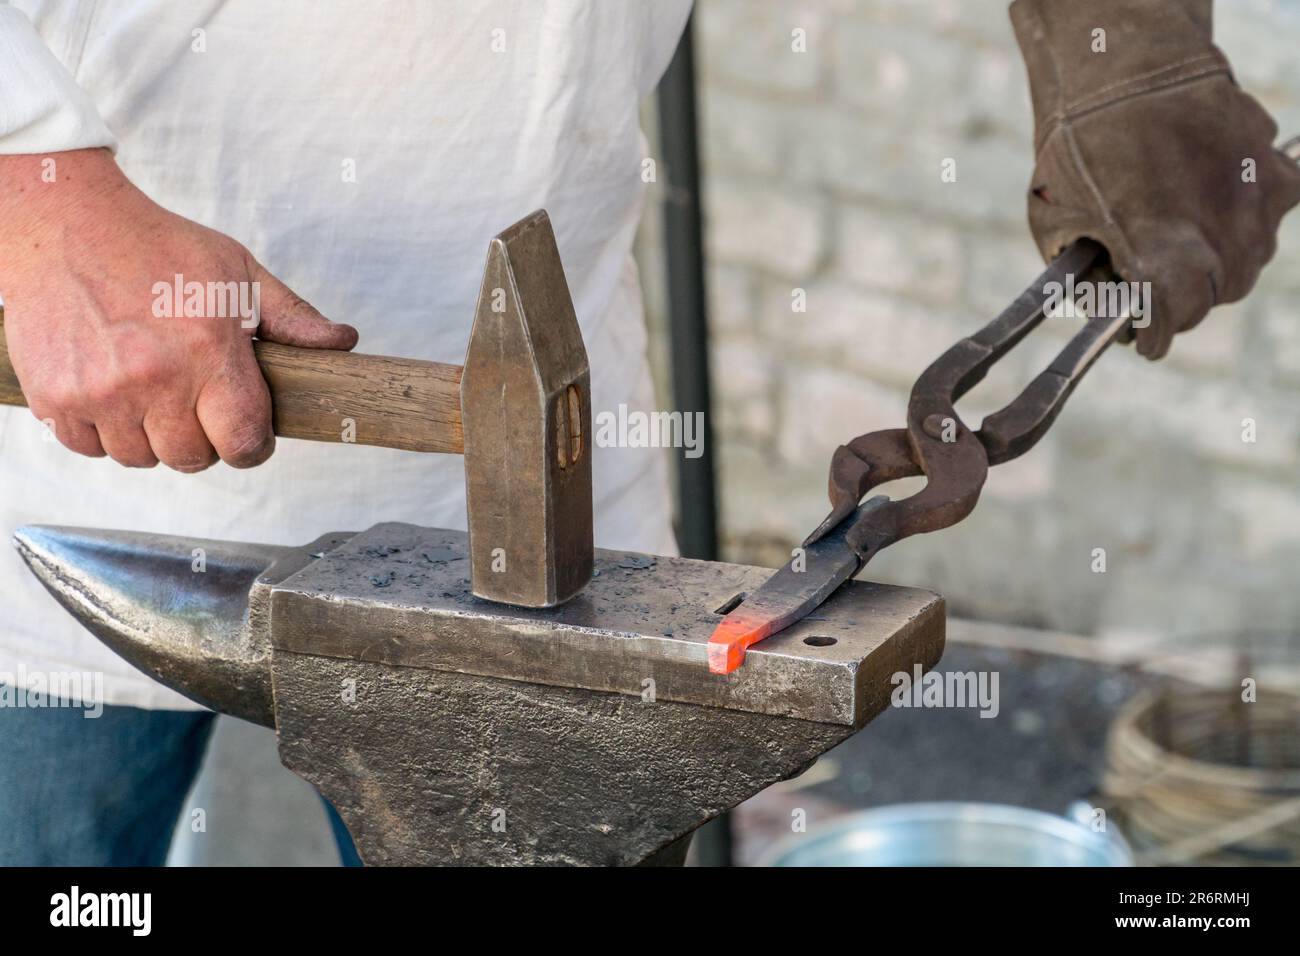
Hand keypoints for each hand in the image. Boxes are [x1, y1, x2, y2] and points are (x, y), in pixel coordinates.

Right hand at [0, 148, 356, 469]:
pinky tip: (111, 390)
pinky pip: (89, 448)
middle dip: (202, 438)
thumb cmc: (156, 246)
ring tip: (150, 388)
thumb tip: (343, 341)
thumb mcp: (238, 272)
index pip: (243, 442)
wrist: (65, 222)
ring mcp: (98, 392)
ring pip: (140, 458)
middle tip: (195, 400)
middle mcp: (152, 378)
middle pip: (192, 458)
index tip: (248, 431)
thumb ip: (292, 318)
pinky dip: (102, 431)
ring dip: (150, 436)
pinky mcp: (53, 398)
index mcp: (207, 350)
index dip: (252, 445)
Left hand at [1011, 0, 1299, 358]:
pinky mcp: (1275, 174)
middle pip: (1215, 296)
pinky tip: (1222, 207)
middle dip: (1185, 302)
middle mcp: (1216, 234)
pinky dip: (1253, 218)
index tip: (1147, 339)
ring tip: (1185, 246)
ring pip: (1247, 262)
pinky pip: (1275, 213)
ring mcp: (1253, 205)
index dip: (1157, 335)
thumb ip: (1084, 274)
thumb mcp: (1056, 221)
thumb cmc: (1080, 146)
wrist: (1128, 69)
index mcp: (1160, 252)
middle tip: (1160, 292)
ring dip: (1219, 265)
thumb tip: (1100, 306)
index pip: (1176, 319)